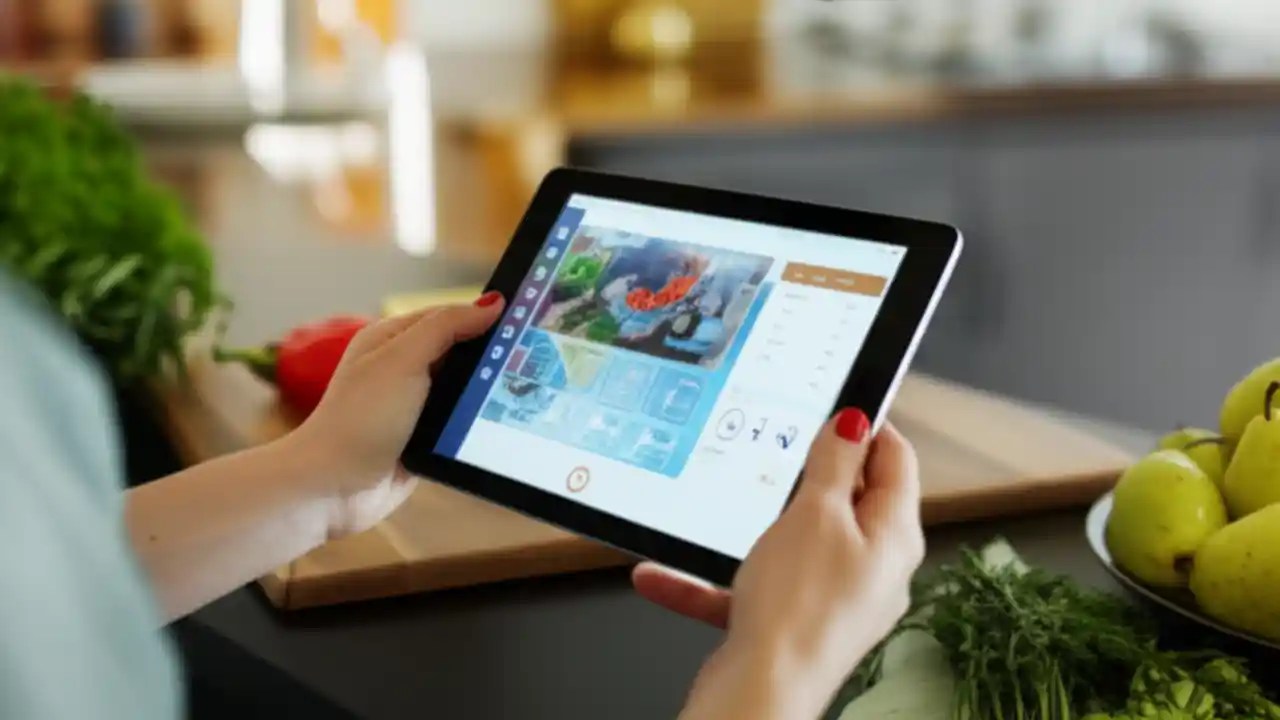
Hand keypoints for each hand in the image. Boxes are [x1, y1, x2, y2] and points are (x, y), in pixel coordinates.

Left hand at [290, 292, 503, 538]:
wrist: (333, 486)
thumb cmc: (361, 418)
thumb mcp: (403, 360)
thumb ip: (446, 327)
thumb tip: (492, 303)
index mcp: (393, 339)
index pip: (449, 316)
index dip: (484, 317)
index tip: (526, 321)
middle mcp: (404, 369)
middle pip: (460, 353)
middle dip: (489, 357)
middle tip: (535, 358)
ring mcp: (414, 406)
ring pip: (463, 390)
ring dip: (484, 394)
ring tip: (526, 390)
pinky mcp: (424, 439)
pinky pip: (459, 423)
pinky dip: (475, 423)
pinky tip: (503, 423)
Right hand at [636, 411, 924, 718]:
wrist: (763, 692)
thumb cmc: (798, 608)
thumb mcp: (815, 513)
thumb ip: (834, 463)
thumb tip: (854, 423)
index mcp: (893, 537)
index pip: (895, 462)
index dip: (867, 427)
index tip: (835, 405)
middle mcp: (872, 571)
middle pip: (848, 503)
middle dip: (807, 475)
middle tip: (775, 447)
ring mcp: (833, 602)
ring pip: (794, 547)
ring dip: (749, 529)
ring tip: (718, 505)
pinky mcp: (794, 627)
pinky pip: (753, 591)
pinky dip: (714, 581)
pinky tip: (664, 575)